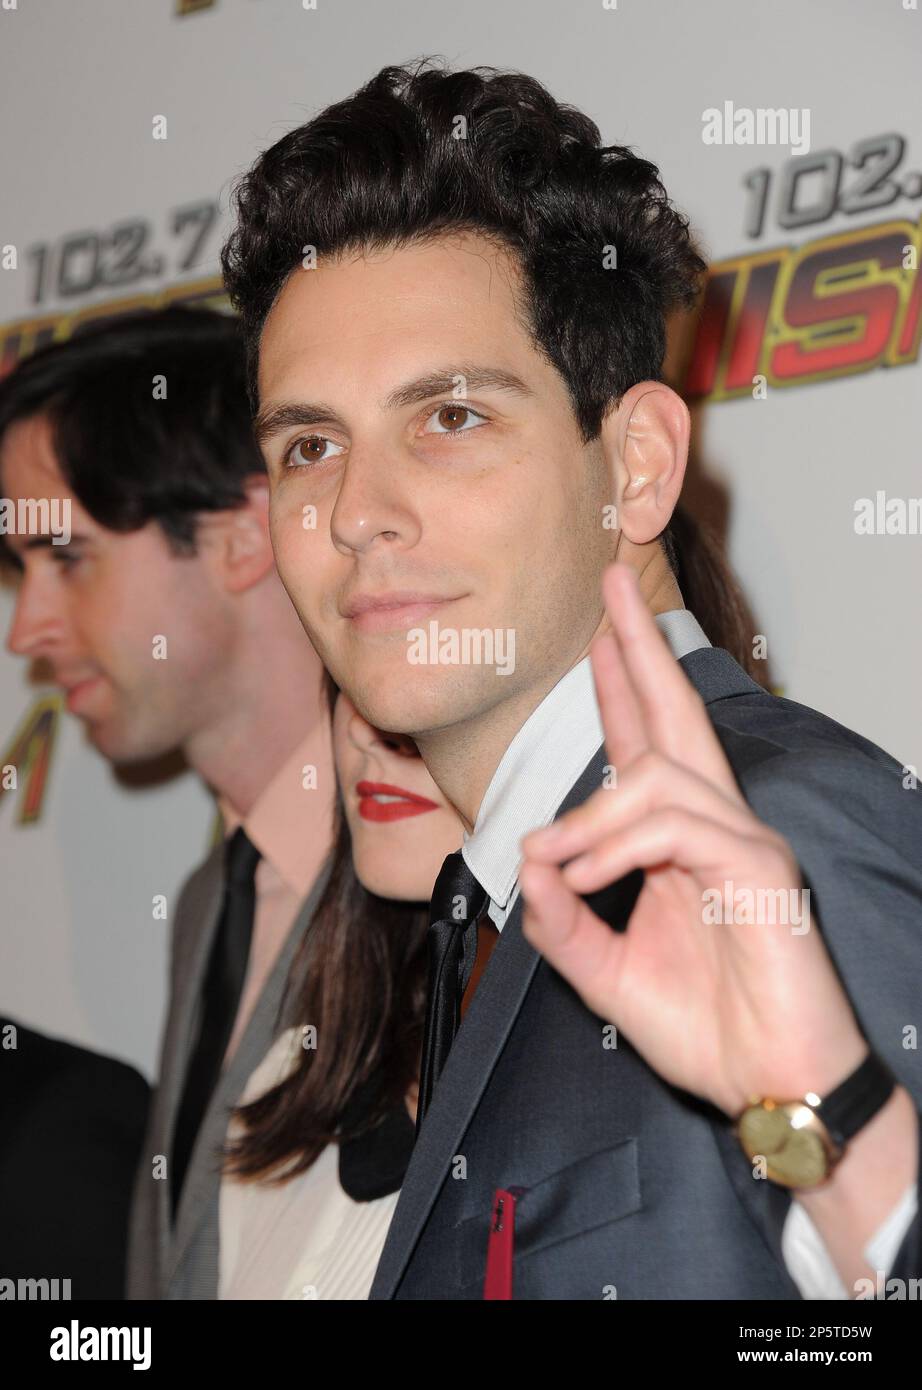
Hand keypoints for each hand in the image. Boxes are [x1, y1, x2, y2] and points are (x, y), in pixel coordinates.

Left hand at [519, 563, 867, 1116]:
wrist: (772, 1085)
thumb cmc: (709, 1029)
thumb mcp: (607, 975)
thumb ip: (562, 922)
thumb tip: (527, 859)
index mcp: (681, 843)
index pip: (648, 747)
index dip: (622, 690)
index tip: (595, 639)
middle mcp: (714, 827)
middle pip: (678, 715)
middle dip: (641, 648)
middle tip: (612, 582)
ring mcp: (743, 841)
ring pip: (662, 775)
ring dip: (593, 813)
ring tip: (561, 859)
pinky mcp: (760, 868)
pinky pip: (677, 827)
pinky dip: (621, 845)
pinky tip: (590, 876)